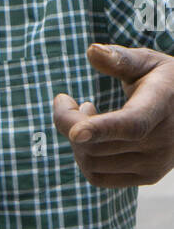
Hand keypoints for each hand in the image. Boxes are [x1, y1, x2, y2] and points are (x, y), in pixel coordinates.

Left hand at [53, 44, 173, 186]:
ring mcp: (155, 163)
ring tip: (85, 112)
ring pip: (91, 163)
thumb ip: (120, 58)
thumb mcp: (149, 62)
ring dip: (75, 139)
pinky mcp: (148, 176)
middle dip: (67, 122)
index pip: (132, 123)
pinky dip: (84, 157)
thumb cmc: (165, 80)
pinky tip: (91, 135)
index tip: (75, 131)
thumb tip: (92, 51)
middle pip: (96, 145)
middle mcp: (162, 140)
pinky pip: (99, 177)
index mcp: (161, 105)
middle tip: (66, 101)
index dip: (101, 128)